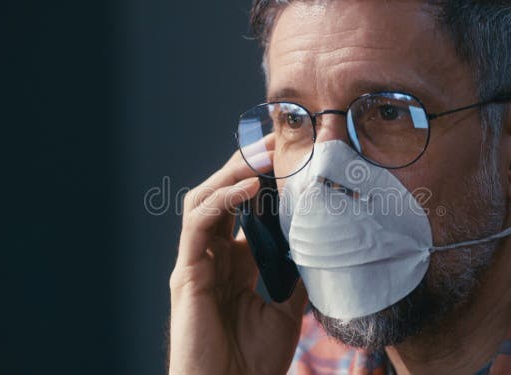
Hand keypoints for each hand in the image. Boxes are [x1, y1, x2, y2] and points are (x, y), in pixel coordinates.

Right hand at [169, 148, 307, 374]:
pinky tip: (250, 186)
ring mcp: (196, 262)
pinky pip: (199, 223)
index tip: (294, 157)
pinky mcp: (186, 273)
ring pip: (205, 199)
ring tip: (265, 154)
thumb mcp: (288, 308)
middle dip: (248, 164)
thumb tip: (324, 244)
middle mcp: (212, 256)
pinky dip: (223, 199)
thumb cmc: (253, 360)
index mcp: (233, 263)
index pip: (244, 209)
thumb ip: (297, 273)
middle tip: (280, 140)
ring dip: (233, 172)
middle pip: (223, 195)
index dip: (265, 181)